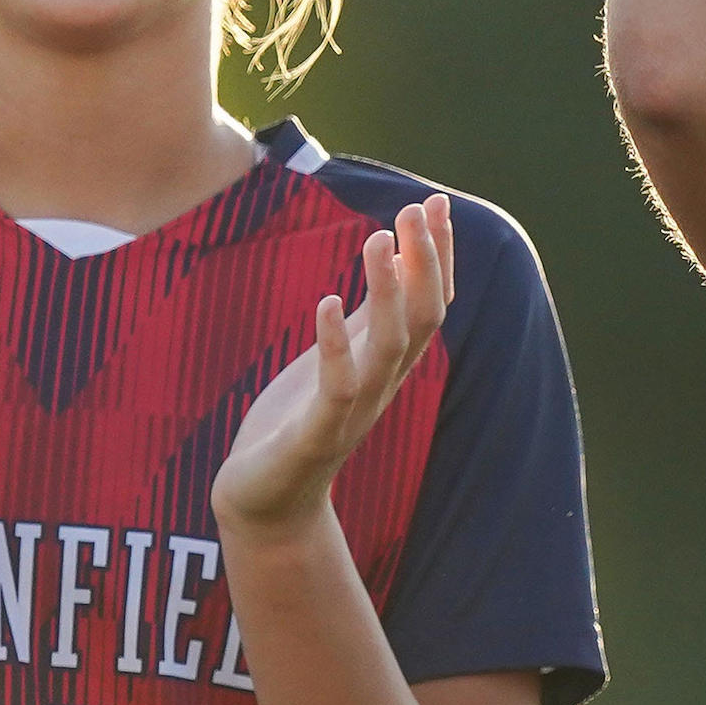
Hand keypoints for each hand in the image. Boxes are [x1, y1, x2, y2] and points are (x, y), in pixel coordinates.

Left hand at [213, 196, 454, 540]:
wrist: (266, 500)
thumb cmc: (298, 422)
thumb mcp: (338, 355)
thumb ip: (370, 314)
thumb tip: (397, 257)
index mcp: (389, 365)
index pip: (433, 303)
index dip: (439, 256)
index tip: (435, 204)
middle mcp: (384, 384)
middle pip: (425, 318)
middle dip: (425, 262)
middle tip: (415, 208)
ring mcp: (354, 409)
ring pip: (392, 346)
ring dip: (388, 291)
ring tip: (377, 238)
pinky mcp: (316, 433)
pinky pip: (337, 387)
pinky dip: (336, 345)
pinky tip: (327, 303)